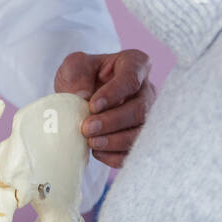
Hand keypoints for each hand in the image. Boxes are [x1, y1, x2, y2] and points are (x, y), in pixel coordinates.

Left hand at [55, 48, 155, 168]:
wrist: (81, 97)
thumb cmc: (82, 75)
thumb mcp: (74, 66)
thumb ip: (77, 76)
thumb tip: (84, 97)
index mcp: (134, 64)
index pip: (131, 79)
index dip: (113, 94)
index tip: (92, 105)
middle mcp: (146, 90)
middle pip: (140, 110)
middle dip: (113, 122)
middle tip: (87, 128)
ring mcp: (146, 116)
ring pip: (141, 133)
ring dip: (116, 141)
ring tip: (91, 142)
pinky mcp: (139, 137)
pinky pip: (135, 151)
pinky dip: (117, 156)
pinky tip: (98, 152)